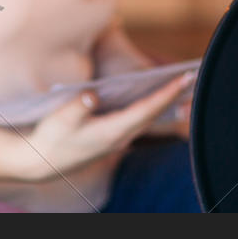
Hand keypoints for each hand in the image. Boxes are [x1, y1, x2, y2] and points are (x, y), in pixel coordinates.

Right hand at [20, 72, 194, 178]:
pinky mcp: (114, 137)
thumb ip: (77, 106)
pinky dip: (153, 108)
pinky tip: (159, 98)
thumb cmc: (51, 138)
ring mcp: (118, 139)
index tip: (184, 79)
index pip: (146, 109)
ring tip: (184, 85)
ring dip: (167, 102)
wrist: (43, 162)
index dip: (166, 93)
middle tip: (194, 76)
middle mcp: (121, 137)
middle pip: (155, 114)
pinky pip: (141, 121)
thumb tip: (92, 94)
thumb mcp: (59, 120)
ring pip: (150, 119)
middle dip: (175, 95)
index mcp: (111, 131)